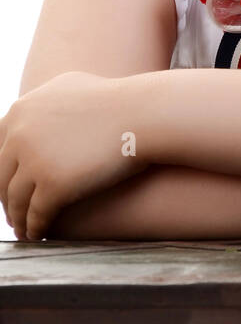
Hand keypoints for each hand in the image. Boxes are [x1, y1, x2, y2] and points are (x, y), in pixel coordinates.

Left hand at [0, 72, 149, 240]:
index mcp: (20, 111)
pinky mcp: (53, 185)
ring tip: (25, 230)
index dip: (3, 173)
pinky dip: (35, 227)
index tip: (8, 187)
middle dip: (6, 199)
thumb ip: (43, 105)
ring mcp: (34, 161)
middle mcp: (20, 135)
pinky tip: (39, 234)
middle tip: (14, 215)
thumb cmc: (117, 101)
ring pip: (17, 200)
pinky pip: (36, 214)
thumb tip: (29, 117)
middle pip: (3, 177)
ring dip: (19, 218)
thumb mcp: (69, 88)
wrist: (143, 115)